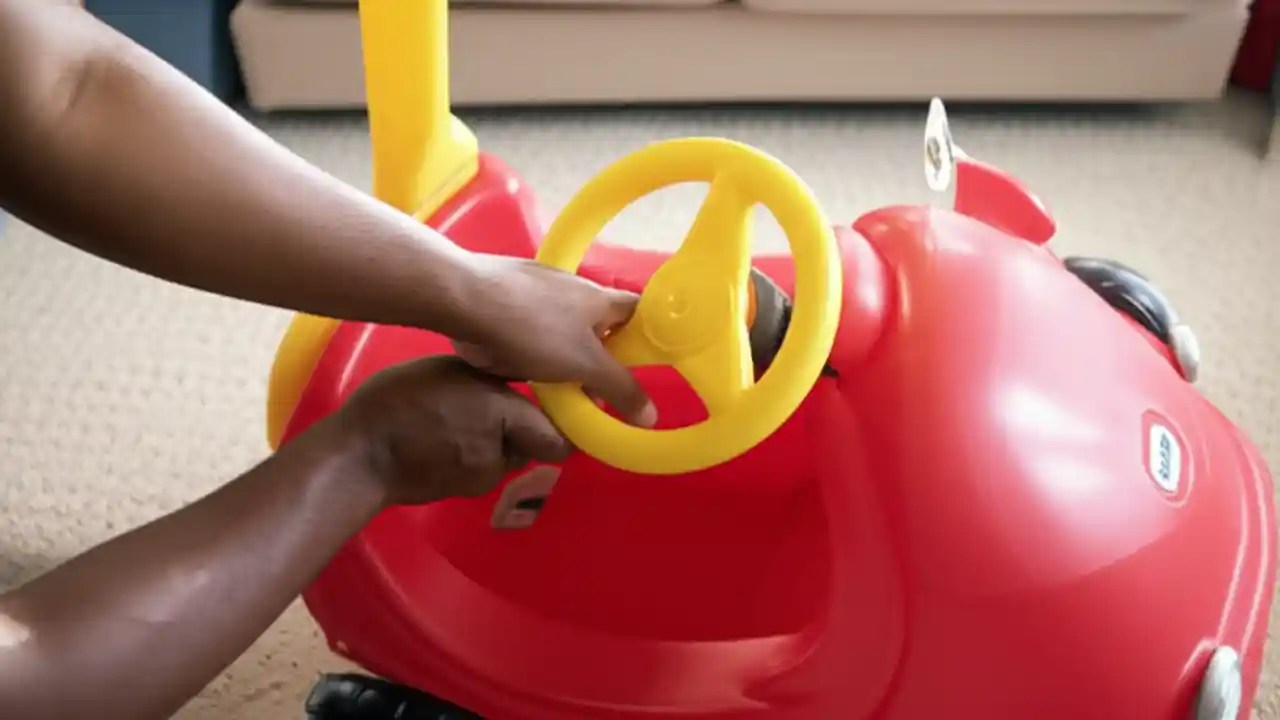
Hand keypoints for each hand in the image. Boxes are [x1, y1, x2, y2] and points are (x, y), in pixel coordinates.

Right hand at [332, 355, 571, 506]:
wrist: (359, 456)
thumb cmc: (399, 400)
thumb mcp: (450, 368)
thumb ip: (495, 375)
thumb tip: (529, 374)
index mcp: (501, 412)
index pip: (556, 436)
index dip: (557, 424)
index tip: (550, 407)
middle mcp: (501, 451)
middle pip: (532, 443)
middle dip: (518, 428)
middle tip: (485, 406)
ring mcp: (483, 477)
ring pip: (507, 457)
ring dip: (494, 443)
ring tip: (454, 422)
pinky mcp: (464, 493)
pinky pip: (482, 470)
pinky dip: (471, 459)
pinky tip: (441, 443)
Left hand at [455, 255, 656, 426]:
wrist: (465, 300)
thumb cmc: (534, 329)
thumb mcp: (584, 365)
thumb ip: (620, 389)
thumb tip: (652, 416)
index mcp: (599, 297)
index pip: (638, 311)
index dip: (647, 336)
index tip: (645, 367)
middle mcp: (573, 287)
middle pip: (599, 324)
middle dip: (602, 357)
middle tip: (600, 393)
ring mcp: (537, 290)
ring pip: (563, 329)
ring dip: (567, 356)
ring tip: (562, 390)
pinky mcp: (506, 300)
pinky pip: (532, 330)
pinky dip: (536, 350)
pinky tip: (525, 371)